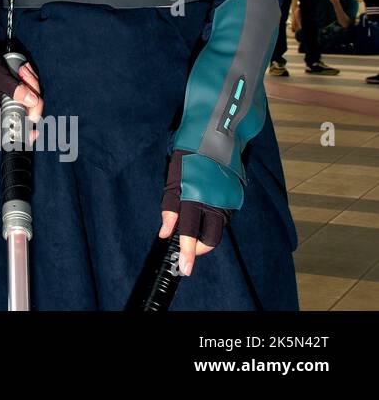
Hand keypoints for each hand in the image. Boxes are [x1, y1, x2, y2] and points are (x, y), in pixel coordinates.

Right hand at [0, 40, 42, 138]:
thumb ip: (16, 90)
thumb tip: (34, 102)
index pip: (7, 133)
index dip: (22, 137)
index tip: (34, 132)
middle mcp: (3, 107)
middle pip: (26, 112)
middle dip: (33, 95)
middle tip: (26, 77)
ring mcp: (10, 98)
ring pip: (30, 99)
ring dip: (31, 82)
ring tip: (23, 69)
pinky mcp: (15, 89)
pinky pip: (28, 89)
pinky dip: (29, 79)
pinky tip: (23, 69)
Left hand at [160, 150, 230, 275]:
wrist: (218, 135)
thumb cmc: (189, 156)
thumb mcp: (173, 178)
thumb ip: (170, 207)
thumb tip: (166, 232)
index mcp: (196, 198)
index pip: (192, 233)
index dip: (188, 252)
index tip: (185, 268)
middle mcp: (216, 203)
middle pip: (211, 239)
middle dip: (199, 247)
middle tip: (187, 245)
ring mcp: (230, 201)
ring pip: (219, 228)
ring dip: (207, 233)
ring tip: (193, 226)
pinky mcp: (237, 197)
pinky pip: (225, 216)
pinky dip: (213, 219)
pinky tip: (205, 210)